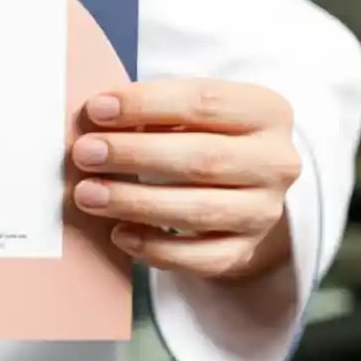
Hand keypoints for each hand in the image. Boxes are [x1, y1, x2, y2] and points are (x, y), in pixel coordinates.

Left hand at [71, 79, 300, 280]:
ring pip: (199, 211)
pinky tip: (120, 234)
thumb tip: (94, 118)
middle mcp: (275, 162)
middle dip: (134, 155)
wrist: (239, 188)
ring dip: (135, 202)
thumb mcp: (189, 110)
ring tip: (88, 194)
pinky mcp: (246, 250)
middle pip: (202, 159)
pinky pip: (201, 258)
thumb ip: (153, 111)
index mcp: (266, 111)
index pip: (205, 102)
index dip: (146, 104)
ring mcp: (264, 211)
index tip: (96, 109)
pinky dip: (156, 249)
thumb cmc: (199, 135)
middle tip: (85, 153)